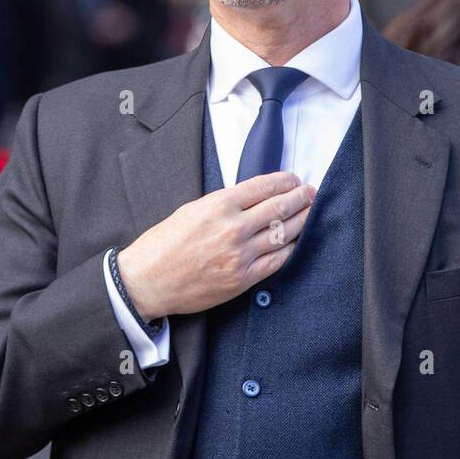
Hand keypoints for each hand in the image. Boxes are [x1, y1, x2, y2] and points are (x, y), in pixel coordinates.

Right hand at [116, 172, 315, 319]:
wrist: (148, 280)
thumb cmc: (165, 243)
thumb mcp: (192, 209)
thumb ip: (224, 203)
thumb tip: (254, 196)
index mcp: (219, 205)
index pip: (264, 186)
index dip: (285, 181)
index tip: (294, 179)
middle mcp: (233, 228)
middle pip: (280, 207)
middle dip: (301, 197)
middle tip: (311, 192)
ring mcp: (240, 255)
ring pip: (284, 233)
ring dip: (302, 220)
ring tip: (309, 212)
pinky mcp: (242, 279)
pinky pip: (277, 261)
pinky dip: (291, 248)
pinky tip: (295, 241)